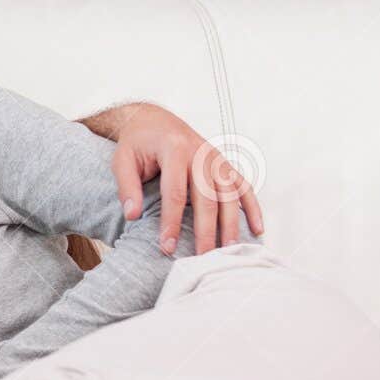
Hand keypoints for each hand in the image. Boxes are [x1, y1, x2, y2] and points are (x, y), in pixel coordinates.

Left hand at [109, 105, 263, 255]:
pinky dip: (252, 208)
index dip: (172, 222)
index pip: (175, 193)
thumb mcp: (122, 160)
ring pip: (229, 194)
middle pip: (207, 197)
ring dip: (232, 223)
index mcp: (173, 149)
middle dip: (205, 230)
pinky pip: (243, 186)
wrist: (154, 120)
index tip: (167, 247)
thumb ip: (127, 187)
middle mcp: (200, 153)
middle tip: (202, 258)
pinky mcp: (224, 164)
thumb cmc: (138, 143)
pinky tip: (257, 229)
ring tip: (229, 250)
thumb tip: (132, 215)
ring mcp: (216, 158)